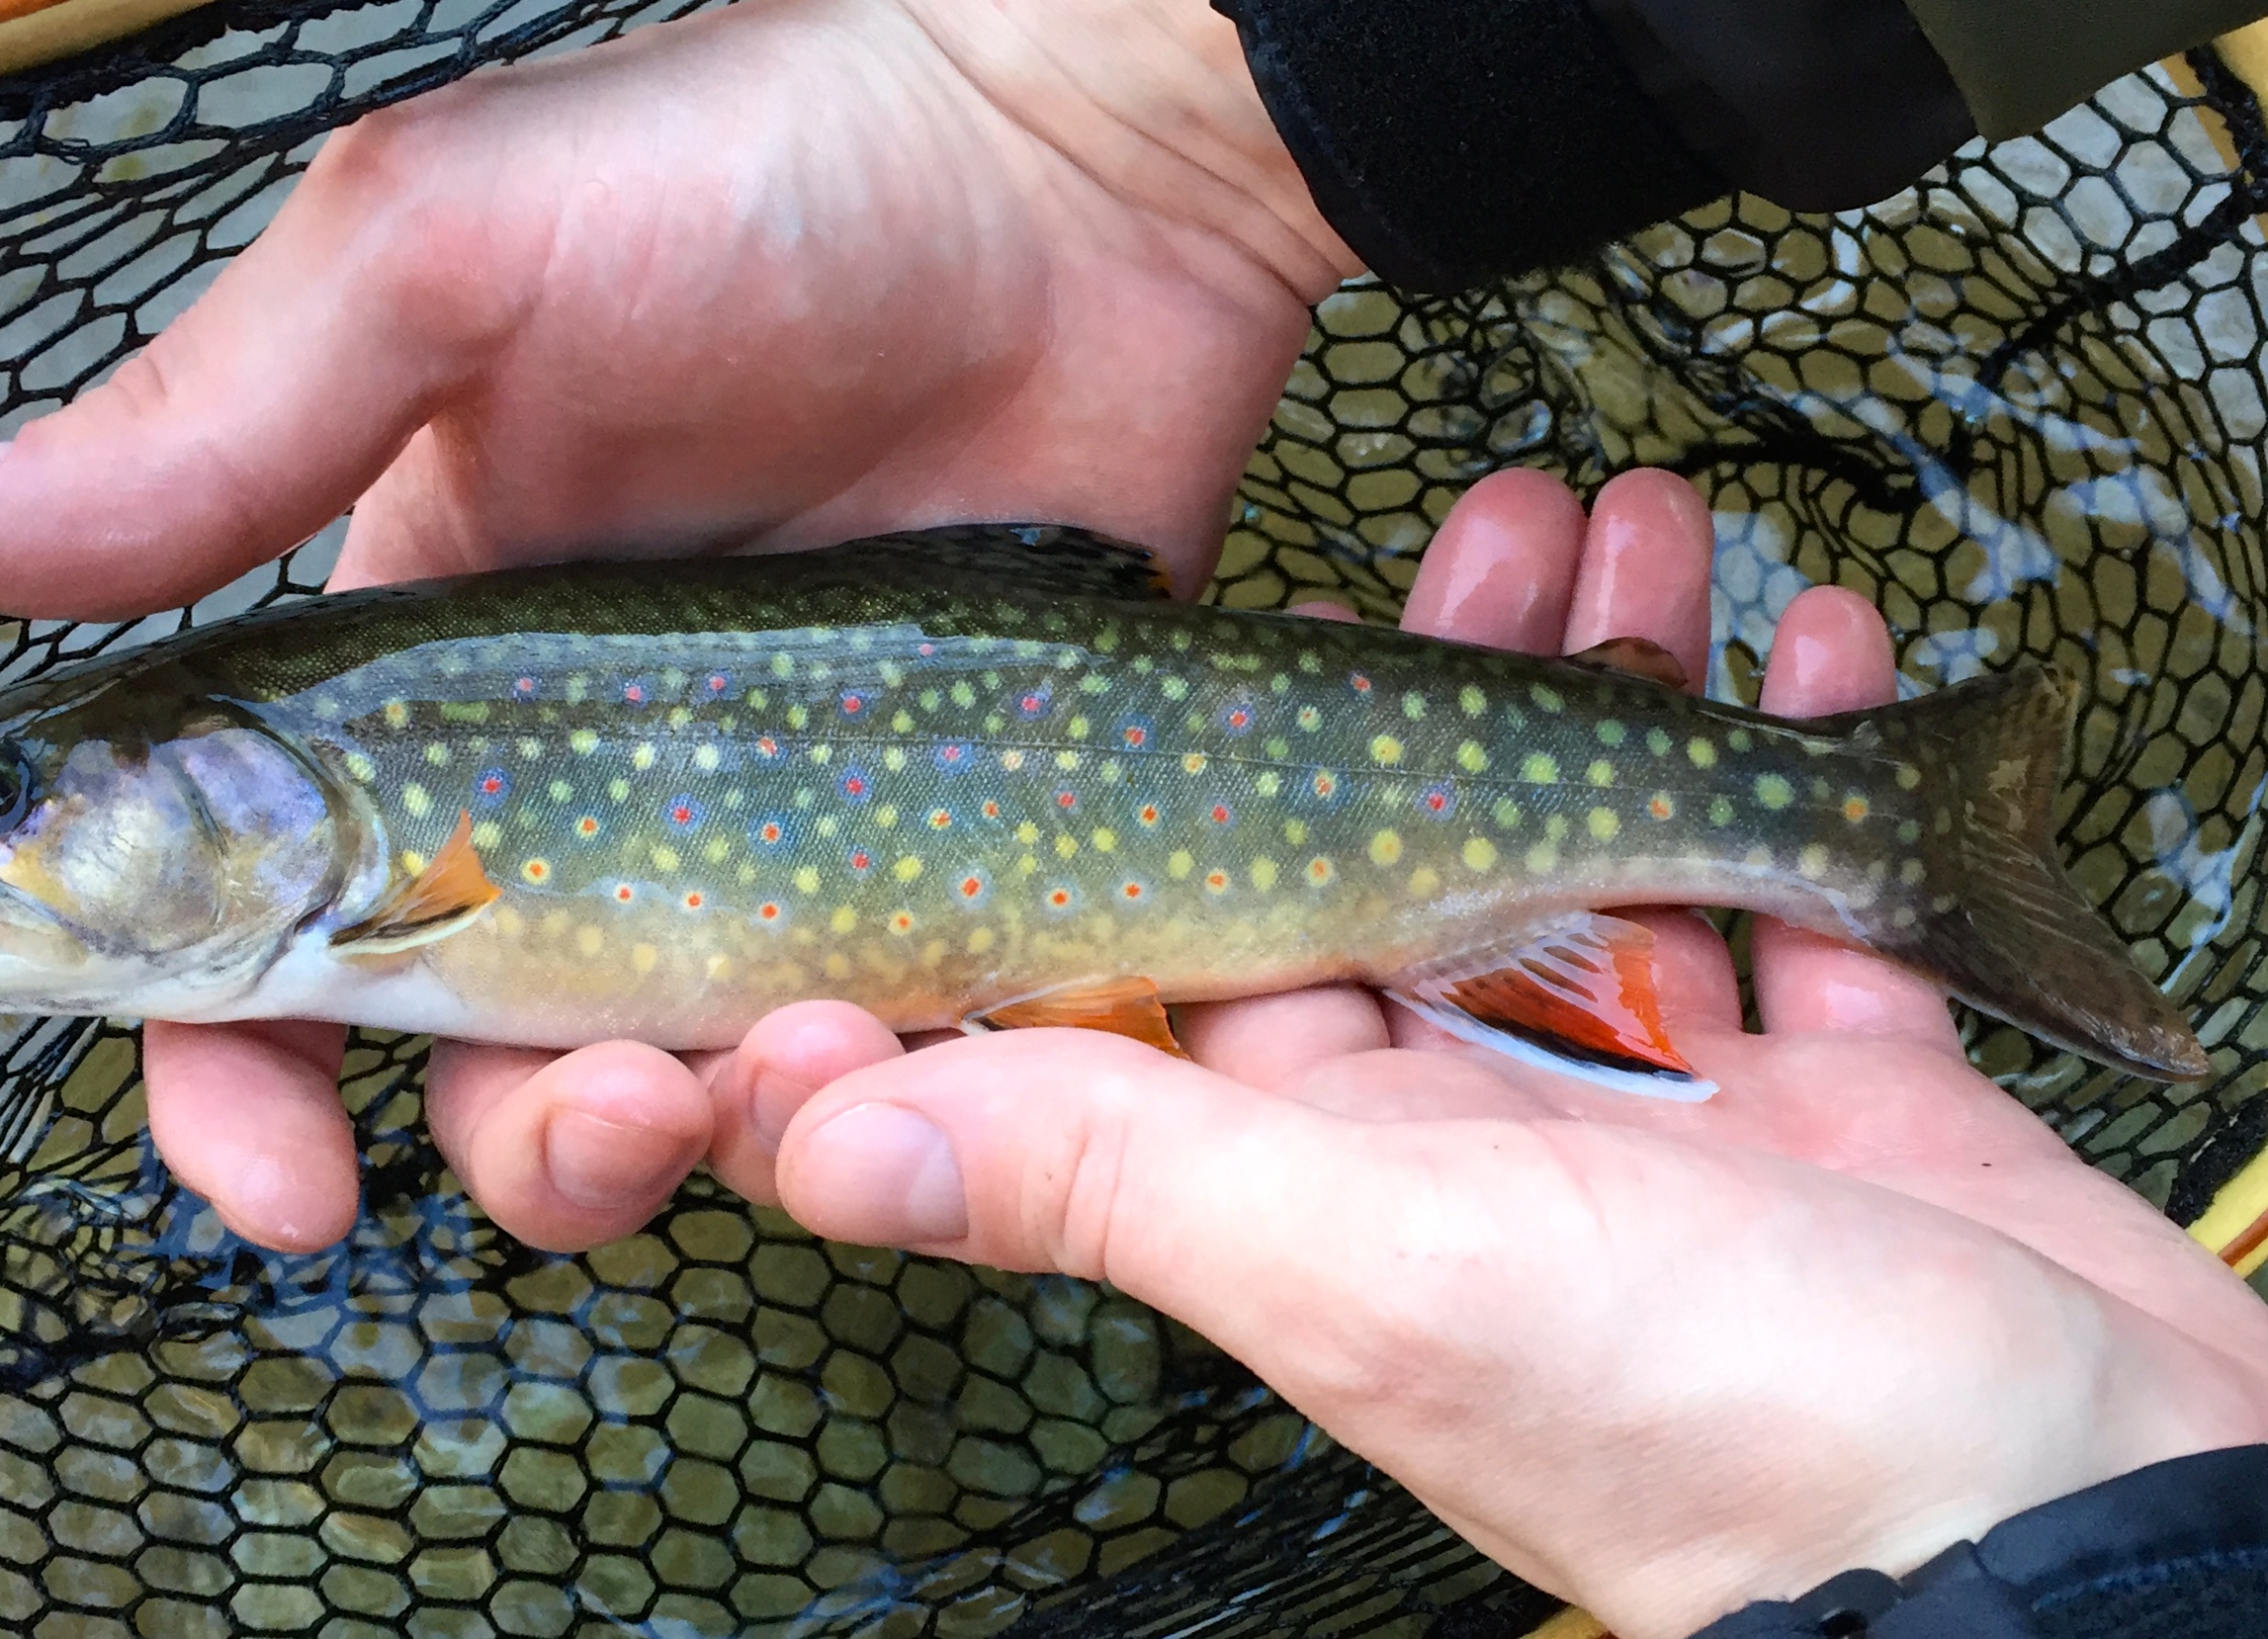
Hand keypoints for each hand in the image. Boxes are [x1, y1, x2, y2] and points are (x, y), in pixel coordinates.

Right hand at [0, 0, 1356, 1249]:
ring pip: (670, 1082)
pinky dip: (874, 1080)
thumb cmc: (759, 181)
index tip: (268, 1180)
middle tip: (612, 1112)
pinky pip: (874, 1038)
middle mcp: (563, 783)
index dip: (231, 1073)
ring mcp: (750, 830)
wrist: (1079, 187)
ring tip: (783, 1051)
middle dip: (516, 1142)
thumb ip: (202, 435)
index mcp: (410, 673)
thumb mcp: (446, 270)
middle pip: (474, 1061)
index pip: (265, 924)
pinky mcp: (921, 841)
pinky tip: (909, 1028)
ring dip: (700, 1130)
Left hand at [698, 470, 2267, 1638]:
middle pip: (1422, 854)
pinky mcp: (1837, 1101)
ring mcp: (1659, 1111)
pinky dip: (1800, 766)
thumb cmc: (1705, 1432)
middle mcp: (1467, 1132)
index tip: (1228, 609)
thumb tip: (805, 1134)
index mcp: (1319, 1161)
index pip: (1200, 949)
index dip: (1193, 784)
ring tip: (1646, 527)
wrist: (2065, 1528)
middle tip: (1499, 514)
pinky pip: (1791, 900)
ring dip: (1625, 682)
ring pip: (1606, 850)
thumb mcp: (1363, 1270)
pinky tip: (1811, 643)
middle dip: (1451, 670)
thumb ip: (1105, 1172)